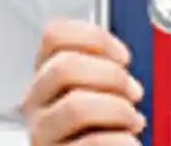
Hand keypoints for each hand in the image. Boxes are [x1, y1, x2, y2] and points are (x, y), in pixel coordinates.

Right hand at [22, 20, 145, 145]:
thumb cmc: (103, 133)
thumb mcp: (100, 94)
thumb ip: (105, 72)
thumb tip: (125, 59)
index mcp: (48, 78)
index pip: (54, 35)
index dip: (94, 37)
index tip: (122, 56)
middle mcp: (37, 105)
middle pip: (65, 67)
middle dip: (112, 75)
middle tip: (133, 93)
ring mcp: (42, 136)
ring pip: (76, 105)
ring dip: (118, 110)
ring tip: (132, 122)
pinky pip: (90, 142)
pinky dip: (120, 141)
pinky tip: (128, 143)